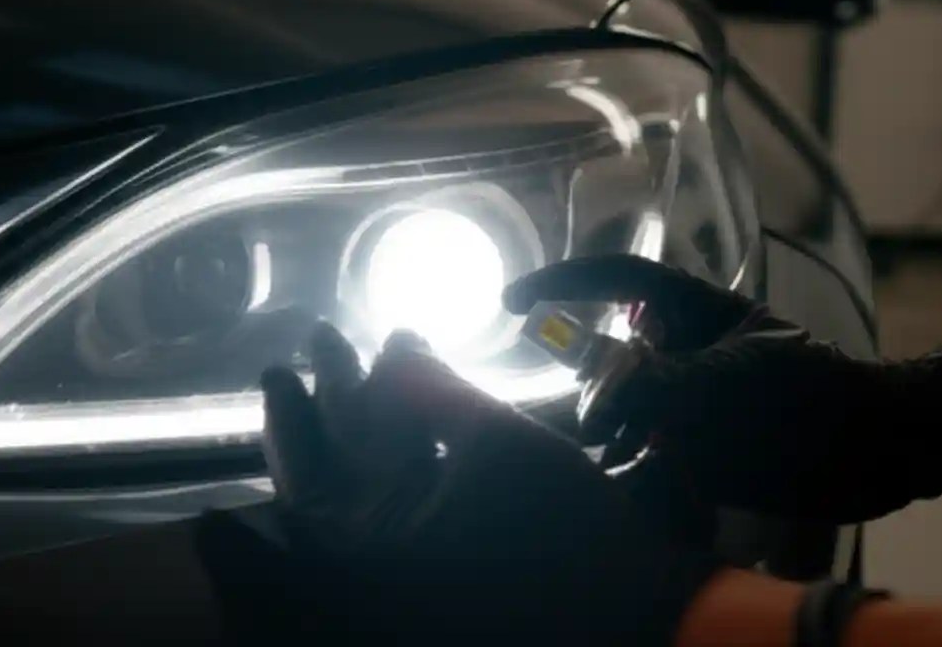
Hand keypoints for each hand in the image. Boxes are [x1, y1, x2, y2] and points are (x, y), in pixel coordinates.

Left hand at [200, 325, 716, 644]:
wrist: (625, 605)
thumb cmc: (566, 525)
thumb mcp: (502, 445)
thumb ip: (438, 394)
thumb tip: (393, 346)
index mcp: (372, 533)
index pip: (325, 451)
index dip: (322, 386)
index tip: (321, 336)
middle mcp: (371, 551)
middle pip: (323, 469)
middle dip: (317, 403)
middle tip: (317, 340)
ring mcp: (399, 557)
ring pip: (351, 483)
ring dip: (344, 425)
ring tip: (344, 369)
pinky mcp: (429, 556)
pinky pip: (386, 499)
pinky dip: (387, 452)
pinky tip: (396, 407)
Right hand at [505, 255, 941, 521]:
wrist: (873, 454)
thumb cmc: (815, 389)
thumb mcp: (733, 375)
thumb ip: (657, 386)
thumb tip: (592, 403)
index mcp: (692, 311)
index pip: (617, 279)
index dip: (562, 281)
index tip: (510, 301)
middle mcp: (677, 354)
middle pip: (602, 360)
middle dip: (589, 391)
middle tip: (585, 421)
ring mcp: (679, 403)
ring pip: (613, 415)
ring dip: (607, 438)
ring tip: (620, 457)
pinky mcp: (685, 451)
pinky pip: (634, 458)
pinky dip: (631, 472)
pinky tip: (649, 481)